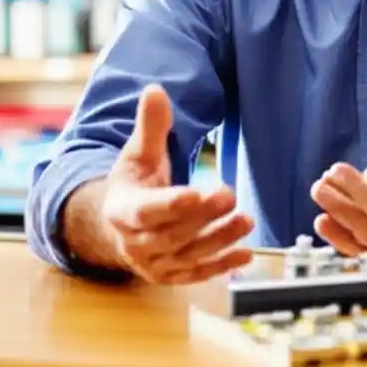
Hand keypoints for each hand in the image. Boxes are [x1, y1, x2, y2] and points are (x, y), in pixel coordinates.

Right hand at [87, 85, 254, 283]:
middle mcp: (134, 243)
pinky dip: (221, 267)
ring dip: (219, 240)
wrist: (119, 223)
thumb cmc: (134, 182)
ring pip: (187, 255)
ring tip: (246, 220)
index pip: (145, 211)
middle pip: (171, 233)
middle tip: (230, 195)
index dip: (169, 204)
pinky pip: (196, 274)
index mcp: (122, 210)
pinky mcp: (170, 276)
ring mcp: (152, 263)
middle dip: (202, 217)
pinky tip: (246, 256)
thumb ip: (151, 126)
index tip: (194, 194)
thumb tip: (155, 90)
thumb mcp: (139, 153)